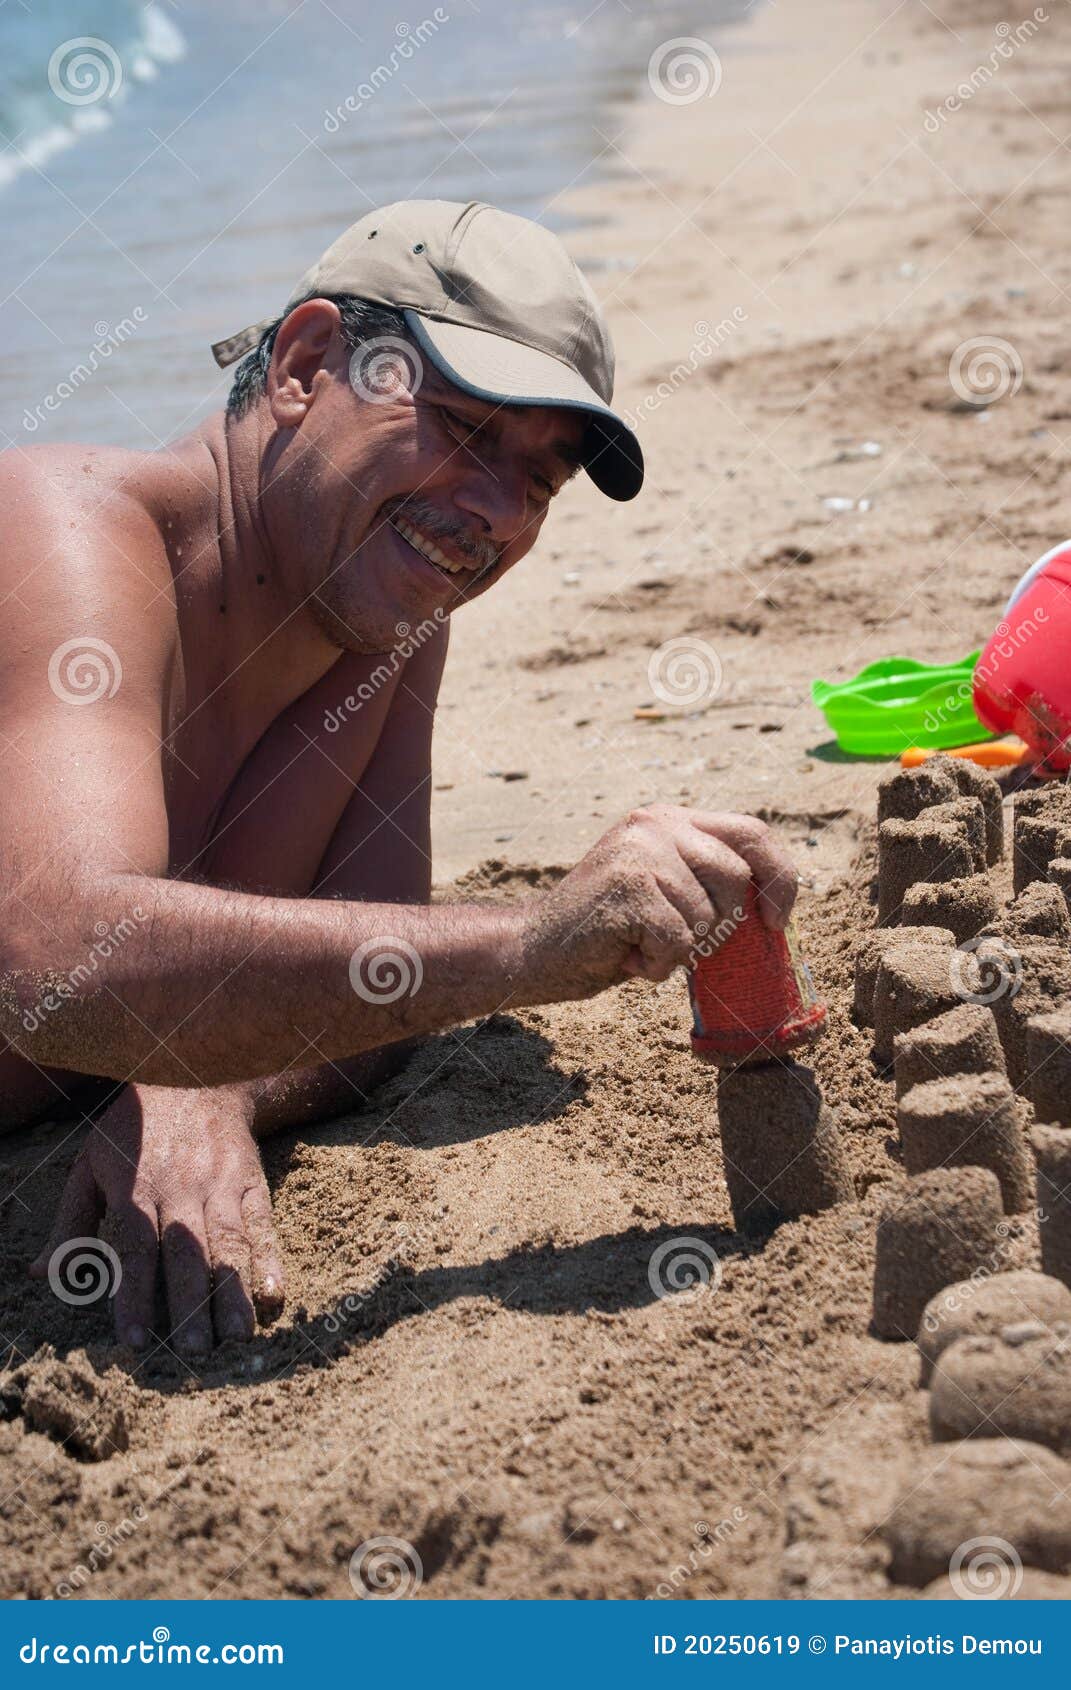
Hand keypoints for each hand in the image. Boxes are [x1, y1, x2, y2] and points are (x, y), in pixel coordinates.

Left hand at [30, 1083, 284, 1353]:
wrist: (194, 1072)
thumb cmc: (132, 1130)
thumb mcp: (89, 1164)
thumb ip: (69, 1222)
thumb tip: (43, 1274)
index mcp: (137, 1186)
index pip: (137, 1249)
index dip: (136, 1296)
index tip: (135, 1342)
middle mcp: (182, 1187)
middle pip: (188, 1253)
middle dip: (190, 1305)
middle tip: (192, 1353)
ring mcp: (221, 1184)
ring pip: (228, 1244)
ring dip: (232, 1294)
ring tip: (235, 1338)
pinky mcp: (252, 1182)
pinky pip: (263, 1225)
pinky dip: (271, 1260)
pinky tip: (275, 1294)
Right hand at [520, 804, 798, 998]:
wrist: (534, 950)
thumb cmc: (607, 932)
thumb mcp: (662, 889)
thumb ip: (704, 879)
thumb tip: (772, 904)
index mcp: (668, 819)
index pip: (752, 832)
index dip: (779, 877)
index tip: (776, 921)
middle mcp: (655, 823)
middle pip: (736, 876)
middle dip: (722, 924)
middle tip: (676, 940)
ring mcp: (639, 852)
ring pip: (708, 916)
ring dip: (679, 949)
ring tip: (637, 943)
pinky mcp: (628, 887)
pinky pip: (680, 940)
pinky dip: (658, 964)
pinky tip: (626, 955)